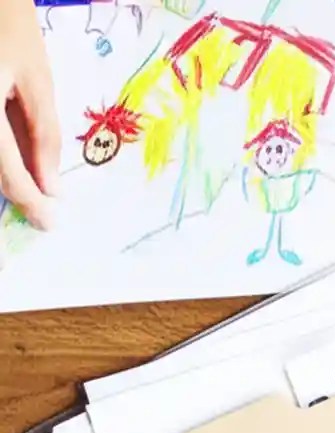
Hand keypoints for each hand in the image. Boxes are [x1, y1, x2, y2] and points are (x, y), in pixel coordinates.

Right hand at [0, 0, 58, 229]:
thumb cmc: (7, 28)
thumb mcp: (35, 79)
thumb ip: (44, 134)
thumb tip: (52, 185)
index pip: (6, 172)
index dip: (30, 202)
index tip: (51, 223)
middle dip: (18, 192)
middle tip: (46, 212)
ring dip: (7, 175)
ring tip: (37, 189)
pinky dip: (2, 154)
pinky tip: (21, 161)